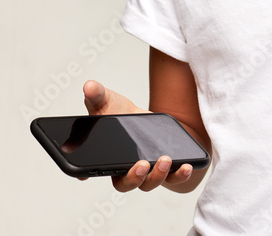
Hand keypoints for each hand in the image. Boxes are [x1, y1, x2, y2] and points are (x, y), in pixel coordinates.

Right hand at [76, 79, 196, 191]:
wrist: (144, 120)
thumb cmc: (120, 114)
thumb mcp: (108, 101)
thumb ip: (97, 95)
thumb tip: (89, 86)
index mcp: (105, 156)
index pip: (92, 171)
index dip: (86, 175)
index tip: (85, 176)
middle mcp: (124, 170)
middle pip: (125, 184)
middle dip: (134, 177)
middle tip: (141, 164)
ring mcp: (146, 172)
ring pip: (149, 183)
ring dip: (157, 176)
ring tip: (165, 160)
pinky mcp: (165, 170)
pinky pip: (172, 179)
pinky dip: (179, 176)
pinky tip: (186, 166)